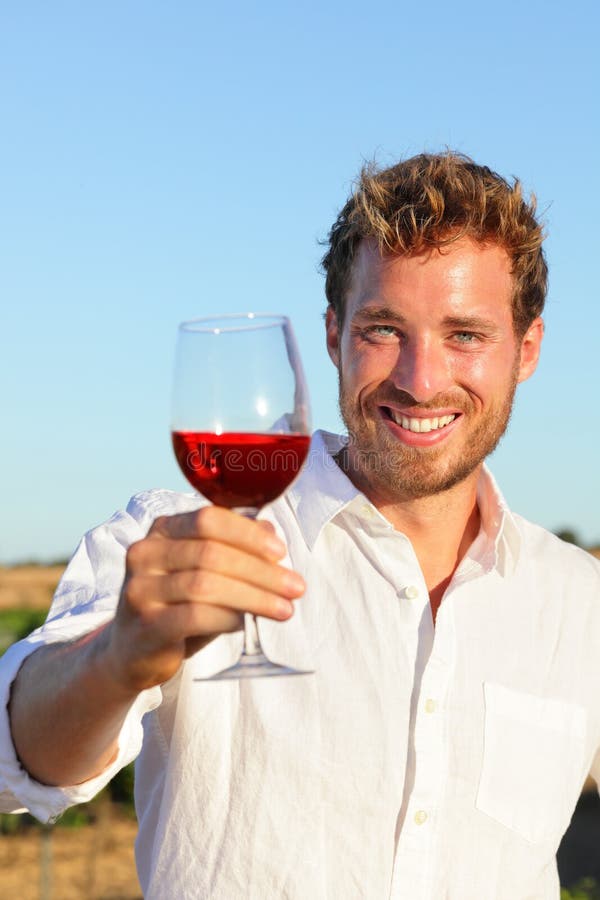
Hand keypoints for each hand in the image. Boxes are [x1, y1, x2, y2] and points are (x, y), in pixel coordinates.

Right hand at [104, 507, 304, 692]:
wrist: (132, 652)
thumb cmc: (176, 607)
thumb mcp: (204, 572)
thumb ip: (233, 549)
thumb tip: (270, 532)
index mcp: (162, 531)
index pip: (208, 519)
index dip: (248, 534)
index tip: (281, 551)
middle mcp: (145, 554)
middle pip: (211, 552)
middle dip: (261, 571)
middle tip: (295, 587)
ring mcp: (140, 589)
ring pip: (205, 584)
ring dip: (253, 596)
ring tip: (284, 609)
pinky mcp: (144, 625)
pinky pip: (194, 616)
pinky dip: (228, 617)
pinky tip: (247, 623)